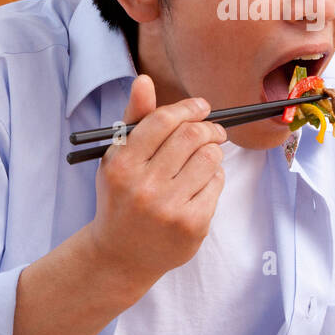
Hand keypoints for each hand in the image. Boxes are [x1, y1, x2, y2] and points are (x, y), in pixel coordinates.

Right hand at [86, 74, 226, 298]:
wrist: (121, 255)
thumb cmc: (121, 196)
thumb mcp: (118, 158)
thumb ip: (135, 119)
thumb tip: (145, 80)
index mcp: (121, 164)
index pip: (163, 121)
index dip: (188, 108)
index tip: (202, 107)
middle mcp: (143, 186)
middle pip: (193, 136)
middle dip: (209, 128)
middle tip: (213, 130)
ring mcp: (168, 208)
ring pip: (210, 158)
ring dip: (213, 152)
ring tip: (205, 158)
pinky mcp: (191, 225)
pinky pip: (217, 184)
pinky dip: (215, 177)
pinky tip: (201, 184)